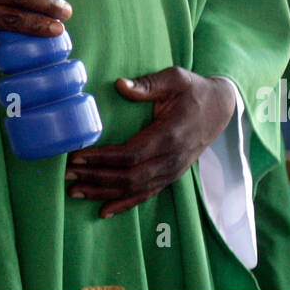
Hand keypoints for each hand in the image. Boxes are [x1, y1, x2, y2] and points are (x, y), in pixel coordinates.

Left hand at [64, 68, 236, 218]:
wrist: (221, 109)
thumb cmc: (194, 90)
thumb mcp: (174, 78)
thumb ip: (147, 84)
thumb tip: (120, 85)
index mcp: (169, 135)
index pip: (131, 154)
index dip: (103, 159)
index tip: (77, 156)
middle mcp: (171, 159)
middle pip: (128, 177)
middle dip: (96, 178)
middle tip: (68, 175)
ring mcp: (172, 171)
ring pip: (134, 190)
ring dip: (103, 193)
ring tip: (75, 192)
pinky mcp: (171, 176)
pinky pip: (146, 195)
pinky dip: (124, 205)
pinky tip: (104, 210)